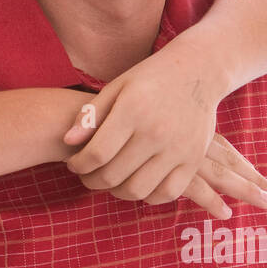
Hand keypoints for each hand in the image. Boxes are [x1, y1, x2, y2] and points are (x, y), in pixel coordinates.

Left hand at [63, 50, 266, 219]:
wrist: (199, 71)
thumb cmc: (151, 78)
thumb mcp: (117, 86)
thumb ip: (91, 114)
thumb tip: (67, 141)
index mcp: (132, 111)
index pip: (97, 153)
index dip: (79, 165)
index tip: (73, 164)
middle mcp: (156, 132)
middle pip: (114, 175)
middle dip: (91, 181)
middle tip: (87, 175)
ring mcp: (177, 148)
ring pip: (138, 190)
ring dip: (116, 192)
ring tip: (110, 181)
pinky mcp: (193, 159)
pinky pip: (166, 193)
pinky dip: (148, 196)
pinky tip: (137, 183)